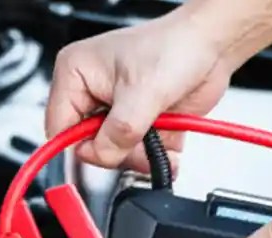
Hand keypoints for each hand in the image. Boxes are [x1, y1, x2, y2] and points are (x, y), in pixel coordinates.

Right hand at [45, 11, 231, 172]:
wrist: (211, 45)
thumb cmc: (174, 47)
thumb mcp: (142, 93)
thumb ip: (118, 132)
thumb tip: (101, 156)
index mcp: (75, 73)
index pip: (59, 128)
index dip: (81, 147)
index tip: (106, 154)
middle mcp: (92, 92)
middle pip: (88, 145)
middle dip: (117, 150)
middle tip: (140, 138)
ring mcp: (116, 109)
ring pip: (114, 153)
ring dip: (139, 153)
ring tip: (159, 134)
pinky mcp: (138, 122)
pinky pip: (136, 154)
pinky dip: (154, 155)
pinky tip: (167, 144)